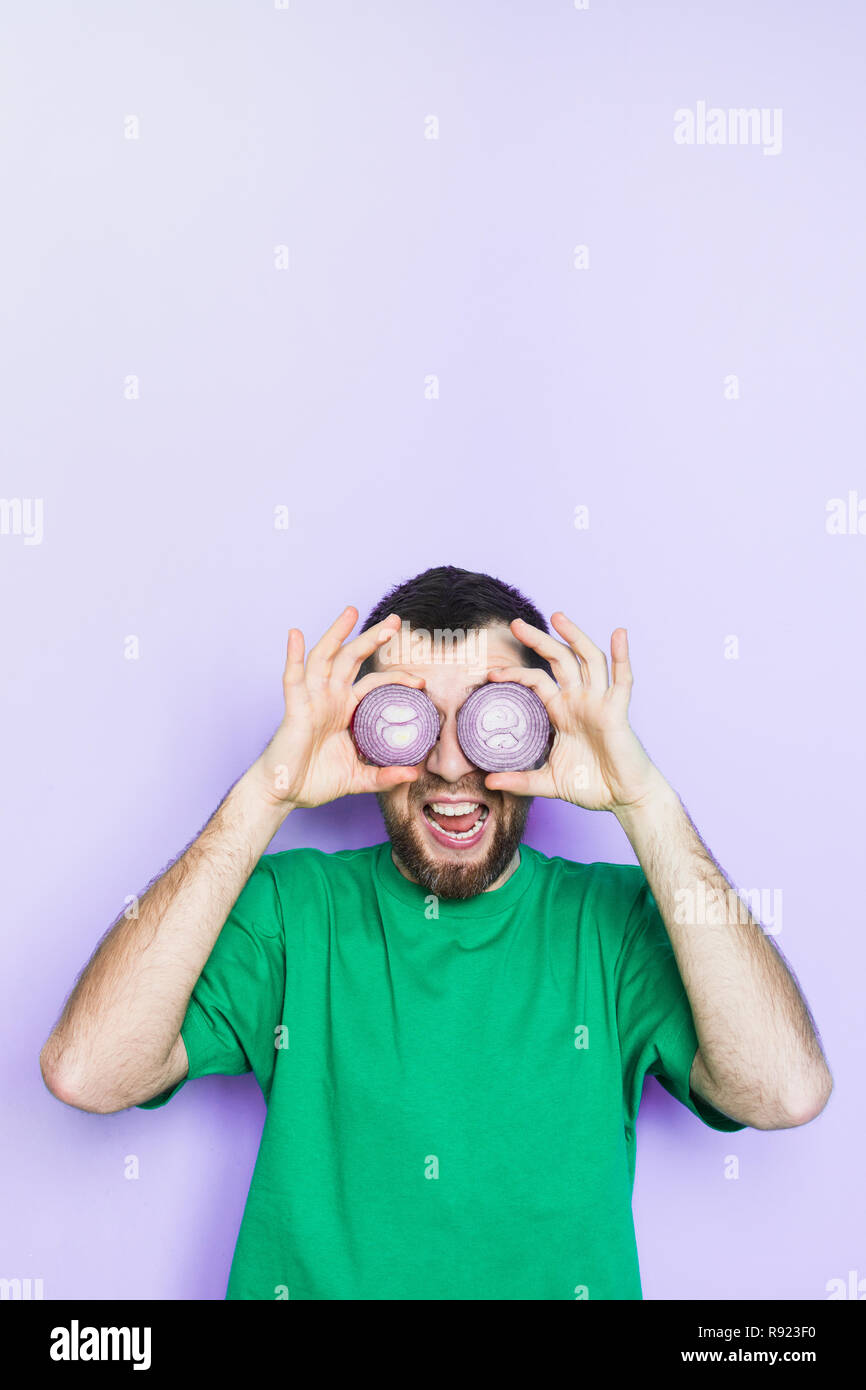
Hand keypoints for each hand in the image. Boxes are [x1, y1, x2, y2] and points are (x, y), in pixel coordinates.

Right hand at [250, 607, 424, 809]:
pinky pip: (293, 679)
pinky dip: (293, 655)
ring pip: (324, 658)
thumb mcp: (359, 778)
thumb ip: (385, 775)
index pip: (374, 683)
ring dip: (336, 634)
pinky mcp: (294, 709)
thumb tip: (414, 773)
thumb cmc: (315, 782)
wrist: (284, 794)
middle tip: (394, 621)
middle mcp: (328, 698)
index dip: (396, 678)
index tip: (422, 681)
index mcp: (344, 710)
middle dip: (371, 638)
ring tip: (351, 612)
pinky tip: (295, 634)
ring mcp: (310, 700)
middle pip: (351, 659)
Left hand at [482, 614, 661, 812]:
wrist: (624, 798)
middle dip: (539, 640)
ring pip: (588, 659)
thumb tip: (488, 782)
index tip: (491, 674)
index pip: (537, 681)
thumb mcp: (548, 782)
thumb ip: (520, 781)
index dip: (516, 674)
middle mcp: (580, 700)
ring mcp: (600, 702)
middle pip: (559, 660)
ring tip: (558, 616)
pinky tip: (618, 633)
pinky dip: (622, 655)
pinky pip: (622, 679)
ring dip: (575, 636)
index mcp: (562, 712)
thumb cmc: (591, 786)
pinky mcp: (618, 710)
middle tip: (516, 624)